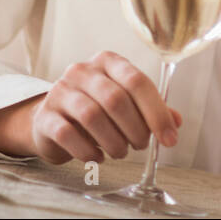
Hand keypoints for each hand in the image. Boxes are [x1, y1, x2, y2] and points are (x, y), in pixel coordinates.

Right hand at [0, 51, 182, 163]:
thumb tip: (176, 123)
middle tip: (141, 145)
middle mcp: (82, 71)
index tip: (169, 138)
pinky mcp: (44, 116)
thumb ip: (152, 110)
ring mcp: (60, 91)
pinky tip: (98, 157)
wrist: (51, 121)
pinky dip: (88, 150)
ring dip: (113, 141)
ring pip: (92, 116)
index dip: (157, 112)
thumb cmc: (97, 109)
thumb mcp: (127, 104)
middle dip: (135, 129)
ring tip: (121, 152)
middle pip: (116, 99)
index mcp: (109, 62)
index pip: (137, 81)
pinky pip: (68, 134)